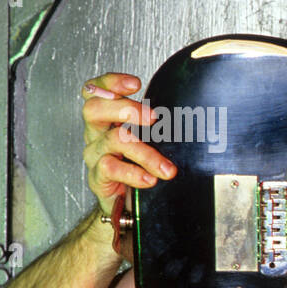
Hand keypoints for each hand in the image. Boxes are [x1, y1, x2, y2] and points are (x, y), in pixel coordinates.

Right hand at [81, 73, 174, 216]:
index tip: (135, 83)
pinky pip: (109, 168)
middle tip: (154, 117)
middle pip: (93, 109)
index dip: (110, 82)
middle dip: (125, 108)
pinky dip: (133, 173)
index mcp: (106, 119)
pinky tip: (149, 179)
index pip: (95, 91)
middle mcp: (96, 133)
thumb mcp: (150, 139)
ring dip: (145, 152)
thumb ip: (158, 124)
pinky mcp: (97, 177)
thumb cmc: (140, 166)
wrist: (127, 205)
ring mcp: (95, 154)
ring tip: (167, 168)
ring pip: (113, 140)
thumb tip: (193, 110)